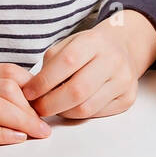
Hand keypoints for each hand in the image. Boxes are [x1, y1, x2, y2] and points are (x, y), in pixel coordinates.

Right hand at [0, 62, 49, 156]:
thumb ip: (2, 96)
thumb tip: (42, 98)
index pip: (8, 72)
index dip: (32, 89)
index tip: (44, 106)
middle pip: (5, 89)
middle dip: (29, 109)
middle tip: (42, 126)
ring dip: (22, 122)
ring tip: (34, 133)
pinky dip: (2, 134)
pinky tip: (16, 139)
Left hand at [21, 9, 155, 118]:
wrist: (122, 49)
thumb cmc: (89, 49)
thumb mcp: (68, 45)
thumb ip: (51, 65)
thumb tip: (32, 92)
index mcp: (94, 42)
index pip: (67, 62)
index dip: (43, 81)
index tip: (28, 93)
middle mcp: (113, 60)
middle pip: (77, 90)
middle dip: (50, 104)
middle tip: (37, 108)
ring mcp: (123, 80)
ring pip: (86, 108)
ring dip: (63, 112)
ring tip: (54, 107)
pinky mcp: (127, 98)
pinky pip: (96, 114)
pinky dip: (78, 115)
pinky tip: (72, 106)